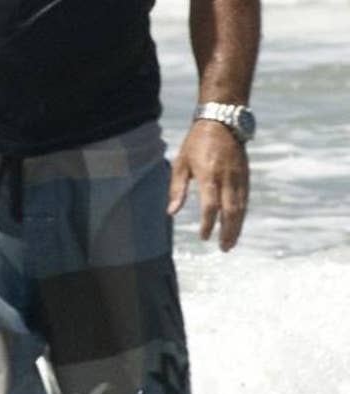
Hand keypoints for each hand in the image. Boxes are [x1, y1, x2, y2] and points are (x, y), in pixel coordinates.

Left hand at [169, 119, 249, 250]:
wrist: (222, 121)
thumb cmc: (196, 143)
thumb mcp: (180, 163)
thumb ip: (177, 189)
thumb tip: (171, 213)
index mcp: (209, 174)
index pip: (210, 204)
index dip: (208, 223)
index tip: (203, 237)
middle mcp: (227, 176)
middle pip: (231, 209)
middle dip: (228, 231)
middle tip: (224, 248)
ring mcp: (239, 176)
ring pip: (241, 206)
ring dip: (237, 226)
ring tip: (231, 243)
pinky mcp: (246, 174)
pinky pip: (245, 198)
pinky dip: (242, 214)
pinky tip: (237, 225)